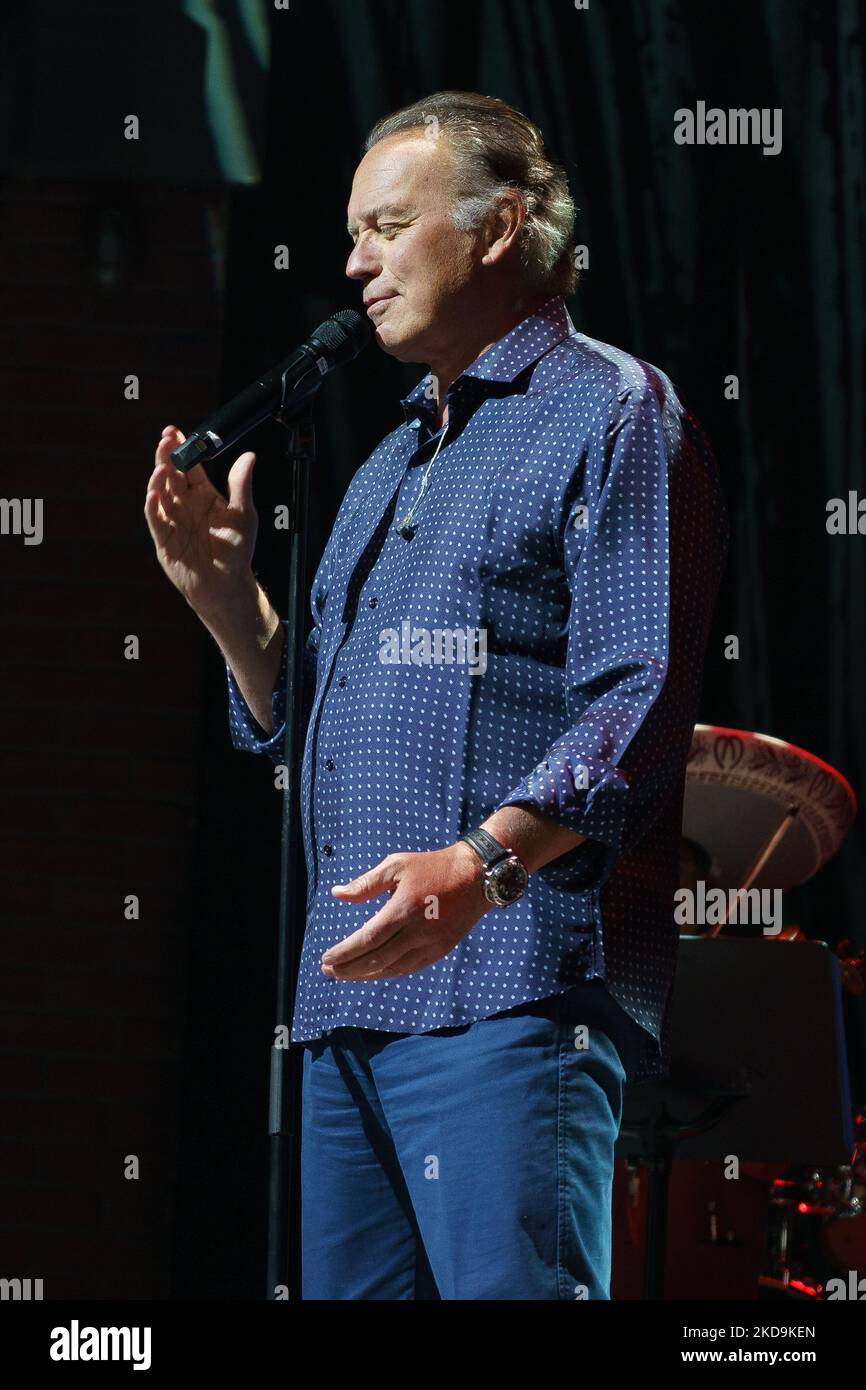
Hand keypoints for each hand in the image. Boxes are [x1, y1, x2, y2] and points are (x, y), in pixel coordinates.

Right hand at [144, 425, 258, 619]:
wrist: (227, 586)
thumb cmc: (236, 552)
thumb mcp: (244, 515)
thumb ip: (241, 485)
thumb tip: (248, 456)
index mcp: (203, 496)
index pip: (189, 467)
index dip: (182, 449)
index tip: (176, 432)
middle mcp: (185, 505)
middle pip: (171, 475)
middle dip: (167, 456)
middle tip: (166, 439)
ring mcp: (173, 521)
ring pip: (160, 493)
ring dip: (159, 478)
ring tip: (163, 465)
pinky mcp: (164, 539)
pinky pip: (156, 519)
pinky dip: (153, 506)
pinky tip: (154, 493)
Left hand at [321, 844, 491, 979]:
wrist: (476, 876)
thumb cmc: (432, 866)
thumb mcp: (396, 865)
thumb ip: (366, 883)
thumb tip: (337, 894)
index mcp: (403, 909)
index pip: (367, 939)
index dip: (344, 953)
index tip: (326, 958)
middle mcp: (417, 932)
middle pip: (376, 959)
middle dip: (348, 968)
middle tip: (328, 970)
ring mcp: (431, 944)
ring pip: (392, 968)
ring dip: (365, 974)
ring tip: (345, 974)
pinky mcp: (440, 950)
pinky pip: (409, 968)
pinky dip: (387, 973)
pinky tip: (373, 971)